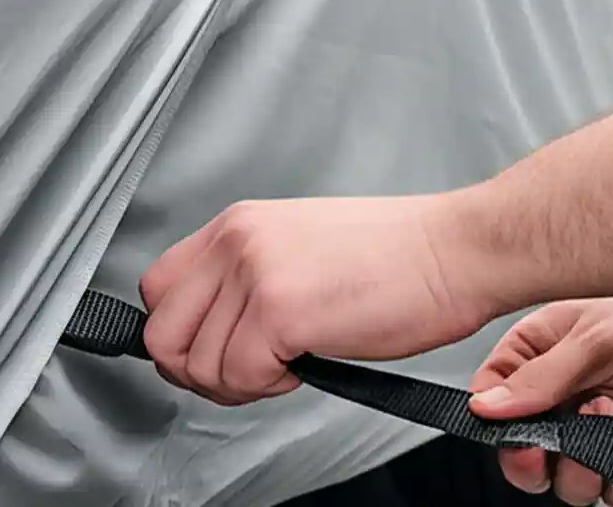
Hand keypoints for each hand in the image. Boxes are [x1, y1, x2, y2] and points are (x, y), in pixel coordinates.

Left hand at [138, 194, 500, 404]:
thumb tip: (207, 333)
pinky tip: (303, 363)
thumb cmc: (395, 259)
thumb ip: (244, 281)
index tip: (215, 351)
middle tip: (248, 373)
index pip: (156, 290)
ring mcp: (255, 273)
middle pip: (162, 334)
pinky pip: (238, 376)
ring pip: (197, 365)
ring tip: (286, 363)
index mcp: (237, 224)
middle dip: (199, 372)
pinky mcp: (280, 309)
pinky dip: (268, 387)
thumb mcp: (297, 250)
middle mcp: (236, 241)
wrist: (456, 252)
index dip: (180, 335)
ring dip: (239, 383)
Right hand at [468, 293, 612, 505]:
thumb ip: (540, 378)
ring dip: (592, 460)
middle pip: (521, 452)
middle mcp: (558, 397)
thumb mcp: (594, 338)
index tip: (519, 433)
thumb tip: (487, 406)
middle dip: (542, 458)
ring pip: (566, 481)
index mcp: (534, 355)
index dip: (497, 423)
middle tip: (564, 445)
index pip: (491, 399)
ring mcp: (591, 430)